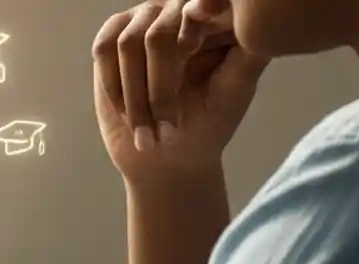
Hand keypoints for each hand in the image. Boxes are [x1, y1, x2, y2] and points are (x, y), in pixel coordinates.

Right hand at [93, 0, 267, 180]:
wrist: (167, 155)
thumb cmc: (208, 123)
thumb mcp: (236, 88)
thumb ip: (249, 51)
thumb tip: (253, 20)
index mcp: (218, 17)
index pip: (206, 7)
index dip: (199, 17)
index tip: (191, 46)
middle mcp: (181, 8)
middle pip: (159, 36)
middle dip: (159, 91)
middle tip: (168, 132)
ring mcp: (146, 18)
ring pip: (128, 46)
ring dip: (136, 99)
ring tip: (148, 134)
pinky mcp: (115, 34)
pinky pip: (105, 50)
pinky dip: (115, 88)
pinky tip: (128, 113)